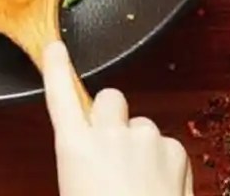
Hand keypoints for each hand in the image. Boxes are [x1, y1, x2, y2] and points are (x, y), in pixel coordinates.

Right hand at [42, 42, 192, 195]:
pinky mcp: (174, 148)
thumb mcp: (78, 189)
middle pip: (109, 98)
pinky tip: (160, 189)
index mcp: (74, 147)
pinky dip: (164, 162)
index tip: (55, 49)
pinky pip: (166, 145)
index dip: (57, 68)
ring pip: (141, 125)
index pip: (60, 94)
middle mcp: (108, 135)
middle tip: (114, 147)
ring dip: (140, 145)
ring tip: (140, 184)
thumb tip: (94, 158)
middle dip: (112, 115)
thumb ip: (84, 163)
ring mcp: (144, 138)